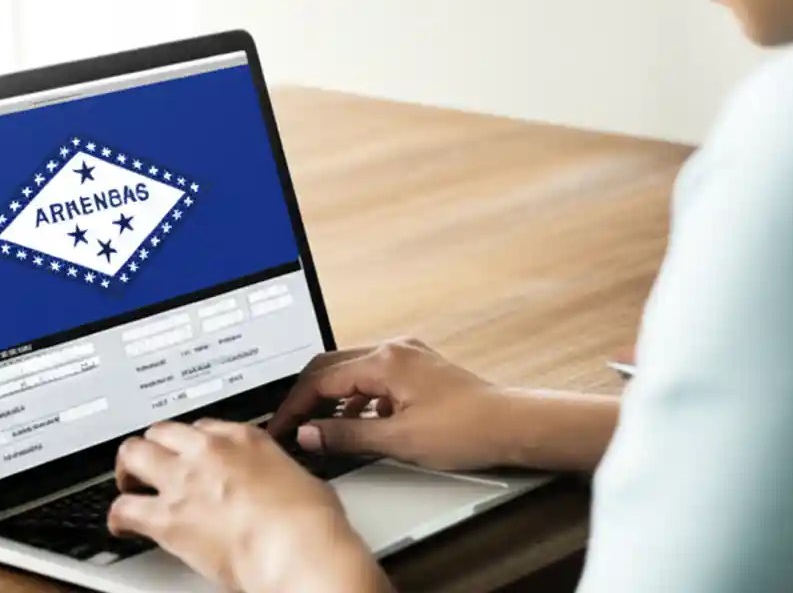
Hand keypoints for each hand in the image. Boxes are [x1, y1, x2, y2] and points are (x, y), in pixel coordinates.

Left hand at [108, 419, 390, 592]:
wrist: (298, 551)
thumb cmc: (310, 524)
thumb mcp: (303, 480)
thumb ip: (278, 475)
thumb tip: (278, 485)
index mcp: (244, 439)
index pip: (204, 428)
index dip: (192, 444)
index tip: (191, 456)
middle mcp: (208, 451)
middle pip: (162, 432)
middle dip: (155, 448)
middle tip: (153, 466)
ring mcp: (184, 481)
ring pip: (133, 454)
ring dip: (128, 471)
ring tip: (130, 486)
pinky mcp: (167, 518)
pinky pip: (123, 509)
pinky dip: (118, 518)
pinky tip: (122, 526)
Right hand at [269, 337, 620, 471]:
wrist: (512, 425)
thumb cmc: (467, 430)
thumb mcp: (398, 440)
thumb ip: (346, 435)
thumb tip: (309, 434)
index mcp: (384, 361)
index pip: (320, 379)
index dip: (294, 406)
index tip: (280, 427)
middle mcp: (394, 351)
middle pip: (331, 368)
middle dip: (307, 397)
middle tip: (290, 425)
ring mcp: (407, 358)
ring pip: (352, 373)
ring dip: (332, 399)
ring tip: (319, 429)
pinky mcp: (418, 371)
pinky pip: (373, 380)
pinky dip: (356, 400)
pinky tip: (357, 424)